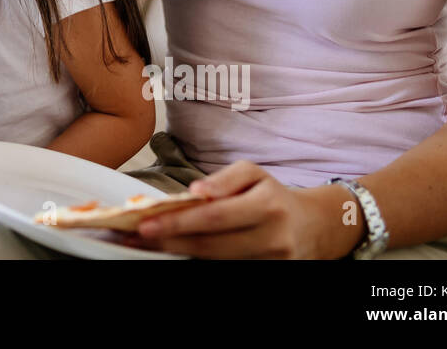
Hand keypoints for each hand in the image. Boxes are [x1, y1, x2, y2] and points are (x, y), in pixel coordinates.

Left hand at [116, 161, 347, 258]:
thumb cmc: (272, 194)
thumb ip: (223, 180)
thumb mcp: (252, 173)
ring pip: (215, 261)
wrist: (312, 226)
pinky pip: (226, 267)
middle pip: (210, 246)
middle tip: (134, 235)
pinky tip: (174, 250)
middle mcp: (271, 238)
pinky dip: (198, 260)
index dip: (177, 223)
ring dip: (177, 253)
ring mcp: (271, 262)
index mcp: (267, 206)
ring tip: (146, 242)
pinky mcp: (268, 274)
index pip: (214, 217)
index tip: (145, 223)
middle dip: (168, 242)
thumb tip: (195, 191)